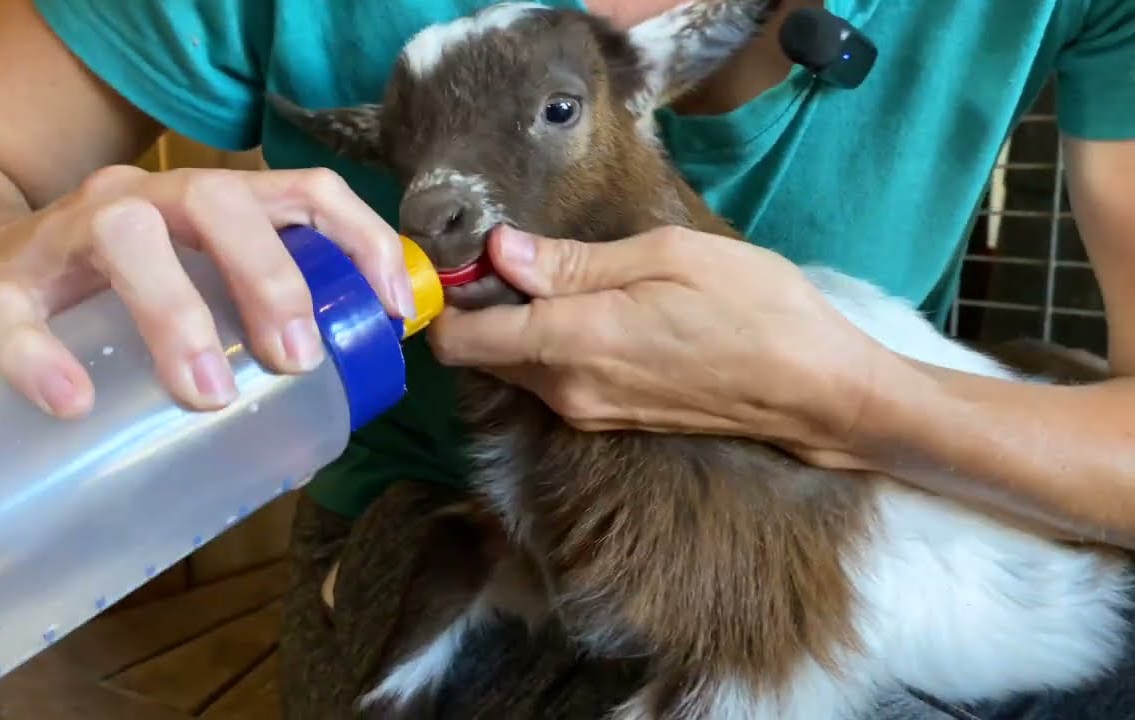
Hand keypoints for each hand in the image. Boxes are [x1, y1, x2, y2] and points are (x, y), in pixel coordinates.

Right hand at [0, 165, 414, 417]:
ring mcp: (68, 234)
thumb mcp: (199, 285)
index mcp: (213, 203)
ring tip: (208, 395)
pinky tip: (74, 403)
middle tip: (298, 362)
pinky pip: (13, 314)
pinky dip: (42, 359)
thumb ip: (256, 319)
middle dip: (272, 278)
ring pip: (125, 238)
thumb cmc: (117, 292)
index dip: (362, 238)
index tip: (394, 308)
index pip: (304, 190)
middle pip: (220, 203)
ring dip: (176, 315)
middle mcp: (148, 200)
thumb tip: (341, 396)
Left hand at [426, 225, 886, 463]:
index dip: (446, 301)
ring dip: (518, 328)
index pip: (459, 342)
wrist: (815, 391)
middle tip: (515, 254)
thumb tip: (500, 252)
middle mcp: (567, 391)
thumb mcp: (666, 257)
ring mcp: (588, 414)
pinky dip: (549, 350)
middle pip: (481, 356)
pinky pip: (552, 384)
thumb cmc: (753, 308)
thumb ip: (573, 262)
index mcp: (572, 344)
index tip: (464, 260)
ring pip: (517, 369)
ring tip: (558, 276)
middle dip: (481, 309)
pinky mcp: (610, 422)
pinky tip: (590, 313)